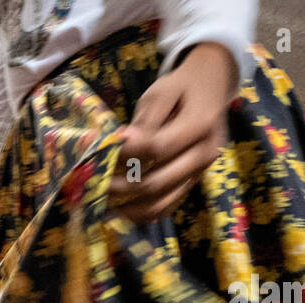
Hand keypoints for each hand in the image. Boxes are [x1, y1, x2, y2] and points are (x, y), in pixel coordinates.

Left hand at [108, 43, 236, 223]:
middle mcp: (205, 154)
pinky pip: (166, 207)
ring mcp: (200, 173)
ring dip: (128, 207)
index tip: (103, 150)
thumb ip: (145, 120)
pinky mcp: (192, 183)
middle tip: (94, 182)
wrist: (210, 89)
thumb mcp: (161, 93)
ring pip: (161, 202)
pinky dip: (141, 212)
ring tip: (102, 200)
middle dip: (121, 185)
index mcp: (201, 125)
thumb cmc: (181, 88)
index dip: (126, 153)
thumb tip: (123, 143)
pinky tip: (120, 208)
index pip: (157, 149)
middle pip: (158, 182)